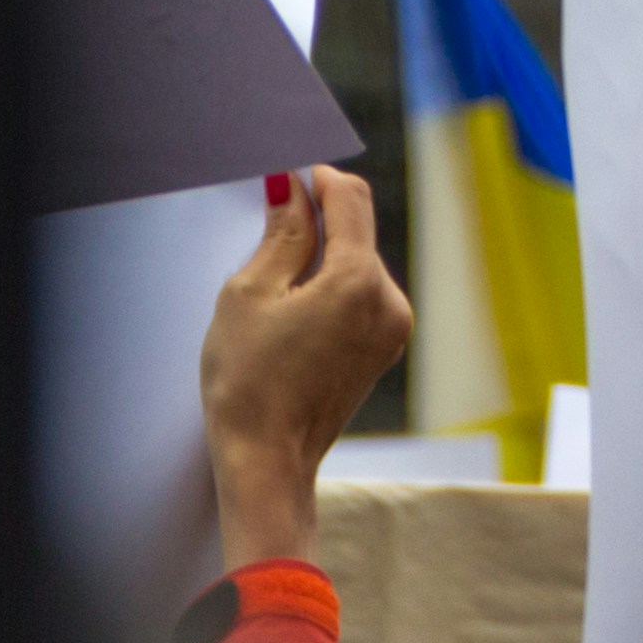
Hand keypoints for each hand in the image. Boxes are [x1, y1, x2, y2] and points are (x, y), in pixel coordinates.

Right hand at [201, 167, 409, 567]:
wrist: (267, 462)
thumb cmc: (248, 383)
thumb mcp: (250, 294)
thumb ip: (282, 233)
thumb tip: (293, 188)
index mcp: (360, 280)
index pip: (350, 198)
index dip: (317, 180)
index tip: (286, 181)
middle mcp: (390, 300)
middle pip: (357, 233)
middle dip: (315, 228)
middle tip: (266, 247)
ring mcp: (393, 328)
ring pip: (357, 266)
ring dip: (322, 264)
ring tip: (274, 300)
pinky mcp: (385, 349)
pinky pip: (361, 299)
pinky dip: (331, 293)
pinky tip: (294, 321)